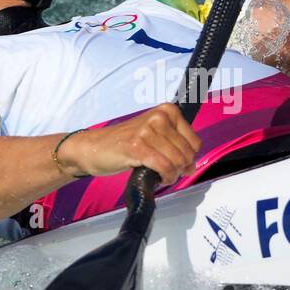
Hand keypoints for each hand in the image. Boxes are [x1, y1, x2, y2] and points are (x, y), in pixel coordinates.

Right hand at [57, 103, 202, 183]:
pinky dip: (164, 176)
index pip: (194, 141)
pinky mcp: (137, 146)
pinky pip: (163, 166)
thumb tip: (191, 165)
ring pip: (177, 161)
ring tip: (161, 174)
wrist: (94, 147)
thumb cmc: (125, 143)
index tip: (179, 164)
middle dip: (181, 168)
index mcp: (167, 111)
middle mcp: (159, 117)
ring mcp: (147, 131)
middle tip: (169, 172)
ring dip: (172, 174)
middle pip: (187, 153)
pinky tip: (158, 177)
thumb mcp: (154, 135)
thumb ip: (175, 145)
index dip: (189, 157)